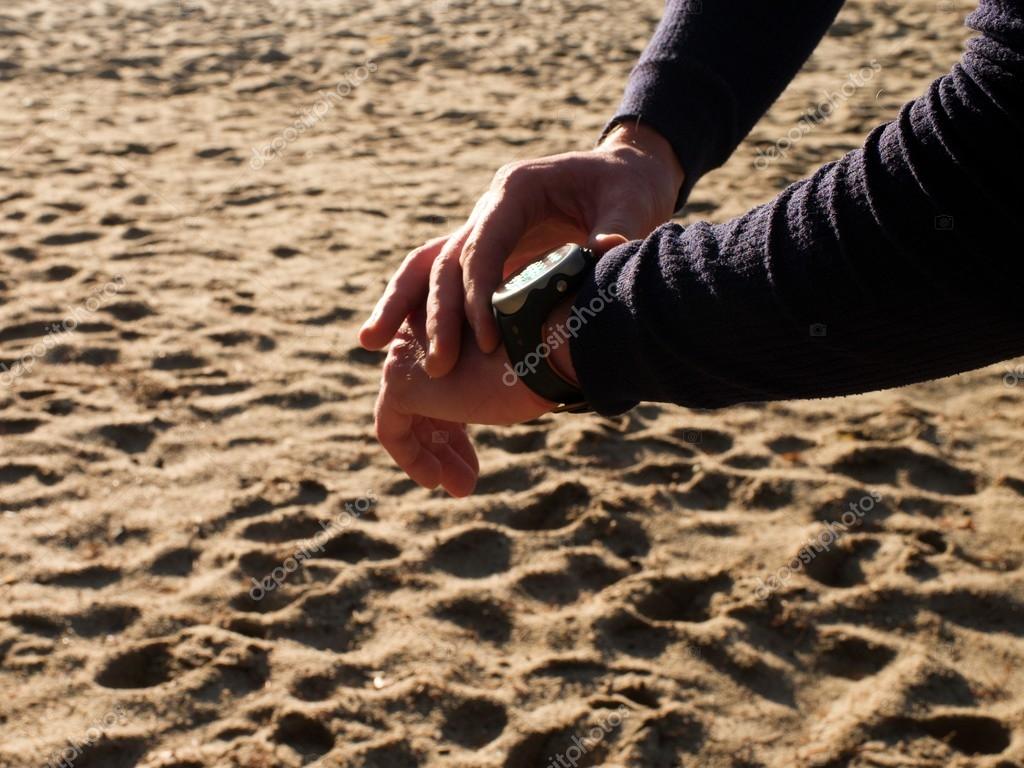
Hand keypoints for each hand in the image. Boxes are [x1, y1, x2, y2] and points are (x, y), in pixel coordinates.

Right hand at [359, 122, 682, 375]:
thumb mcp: (634, 206)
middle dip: (437, 314)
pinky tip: (399, 343)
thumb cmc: (630, 189)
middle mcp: (490, 208)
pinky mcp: (487, 251)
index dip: (479, 293)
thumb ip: (618, 231)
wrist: (626, 175)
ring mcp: (483, 228)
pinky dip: (420, 308)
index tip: (488, 342)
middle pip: (445, 258)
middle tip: (436, 367)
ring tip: (370, 343)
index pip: (483, 244)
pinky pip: (444, 279)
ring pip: (428, 264)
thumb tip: (606, 250)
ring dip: (400, 305)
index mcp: (516, 189)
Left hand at [374, 307, 554, 496]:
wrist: (540, 348)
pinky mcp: (398, 383)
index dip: (456, 424)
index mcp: (449, 326)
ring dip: (432, 456)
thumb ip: (485, 385)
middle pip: (424, 401)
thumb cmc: (538, 358)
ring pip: (409, 417)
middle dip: (445, 444)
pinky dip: (411, 457)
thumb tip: (486, 404)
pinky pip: (391, 429)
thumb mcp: (507, 374)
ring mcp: (405, 357)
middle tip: (466, 480)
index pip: (441, 382)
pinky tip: (435, 479)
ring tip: (459, 486)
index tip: (474, 455)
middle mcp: (420, 334)